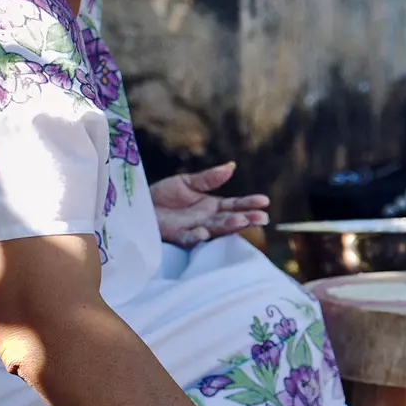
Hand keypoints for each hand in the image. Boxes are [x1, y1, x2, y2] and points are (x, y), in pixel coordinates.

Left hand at [150, 163, 268, 246]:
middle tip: (262, 218)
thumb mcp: (188, 182)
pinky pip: (188, 238)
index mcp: (212, 206)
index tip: (265, 201)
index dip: (249, 203)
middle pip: (230, 220)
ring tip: (241, 221)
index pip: (235, 205)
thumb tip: (232, 166)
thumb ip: (209, 178)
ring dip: (228, 226)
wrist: (141, 205)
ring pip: (215, 229)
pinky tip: (204, 232)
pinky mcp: (177, 236)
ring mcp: (194, 229)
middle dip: (247, 218)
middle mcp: (207, 220)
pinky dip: (196, 237)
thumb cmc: (164, 195)